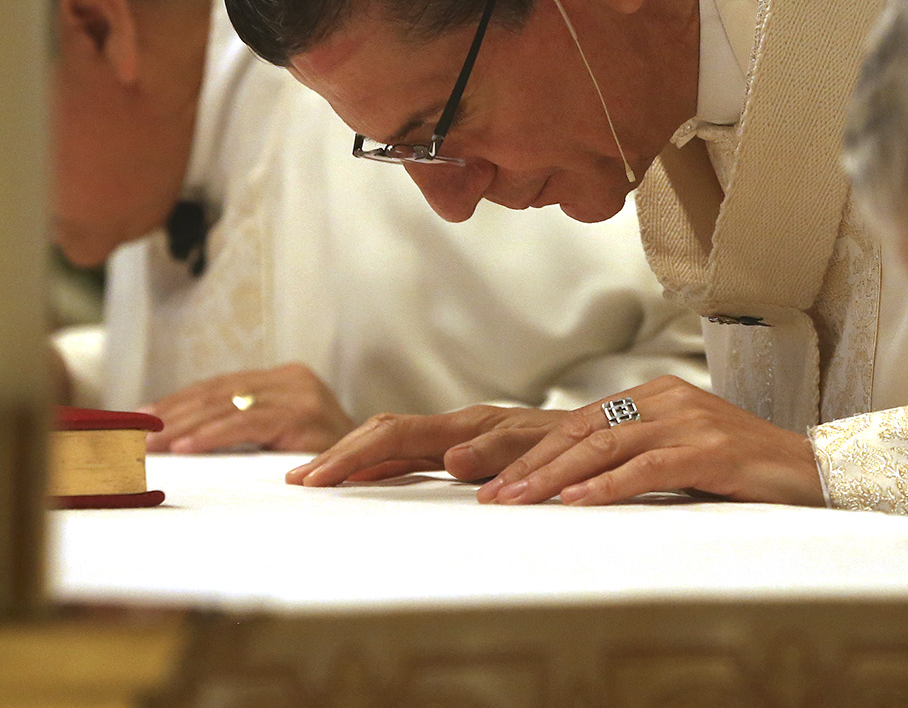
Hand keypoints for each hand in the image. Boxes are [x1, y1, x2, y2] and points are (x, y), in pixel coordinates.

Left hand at [142, 362, 353, 453]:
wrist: (378, 468)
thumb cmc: (325, 462)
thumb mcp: (282, 436)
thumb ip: (247, 426)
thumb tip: (184, 435)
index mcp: (285, 377)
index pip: (221, 385)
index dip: (179, 401)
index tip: (142, 417)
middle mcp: (291, 378)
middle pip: (218, 392)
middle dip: (173, 413)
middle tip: (136, 431)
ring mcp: (298, 393)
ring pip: (226, 405)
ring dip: (182, 425)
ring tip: (152, 441)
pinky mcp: (301, 414)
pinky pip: (245, 424)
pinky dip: (210, 435)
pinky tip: (185, 446)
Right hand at [288, 405, 568, 485]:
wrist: (608, 438)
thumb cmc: (579, 448)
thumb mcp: (545, 452)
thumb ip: (500, 453)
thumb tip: (451, 460)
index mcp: (470, 427)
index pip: (396, 436)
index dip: (354, 456)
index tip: (319, 478)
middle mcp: (460, 428)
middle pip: (384, 434)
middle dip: (339, 454)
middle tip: (299, 481)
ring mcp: (462, 438)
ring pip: (394, 442)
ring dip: (354, 458)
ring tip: (317, 478)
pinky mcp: (468, 451)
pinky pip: (414, 454)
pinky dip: (381, 464)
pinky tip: (364, 479)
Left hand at [477, 376, 823, 507]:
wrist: (815, 472)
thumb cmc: (744, 472)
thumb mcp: (681, 456)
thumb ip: (636, 456)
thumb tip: (575, 480)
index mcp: (656, 396)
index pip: (579, 422)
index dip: (531, 450)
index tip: (490, 477)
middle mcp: (668, 400)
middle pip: (582, 430)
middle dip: (528, 463)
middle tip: (486, 491)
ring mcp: (690, 421)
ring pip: (605, 446)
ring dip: (554, 477)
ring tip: (517, 499)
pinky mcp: (711, 450)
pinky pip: (648, 467)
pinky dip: (607, 486)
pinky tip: (577, 502)